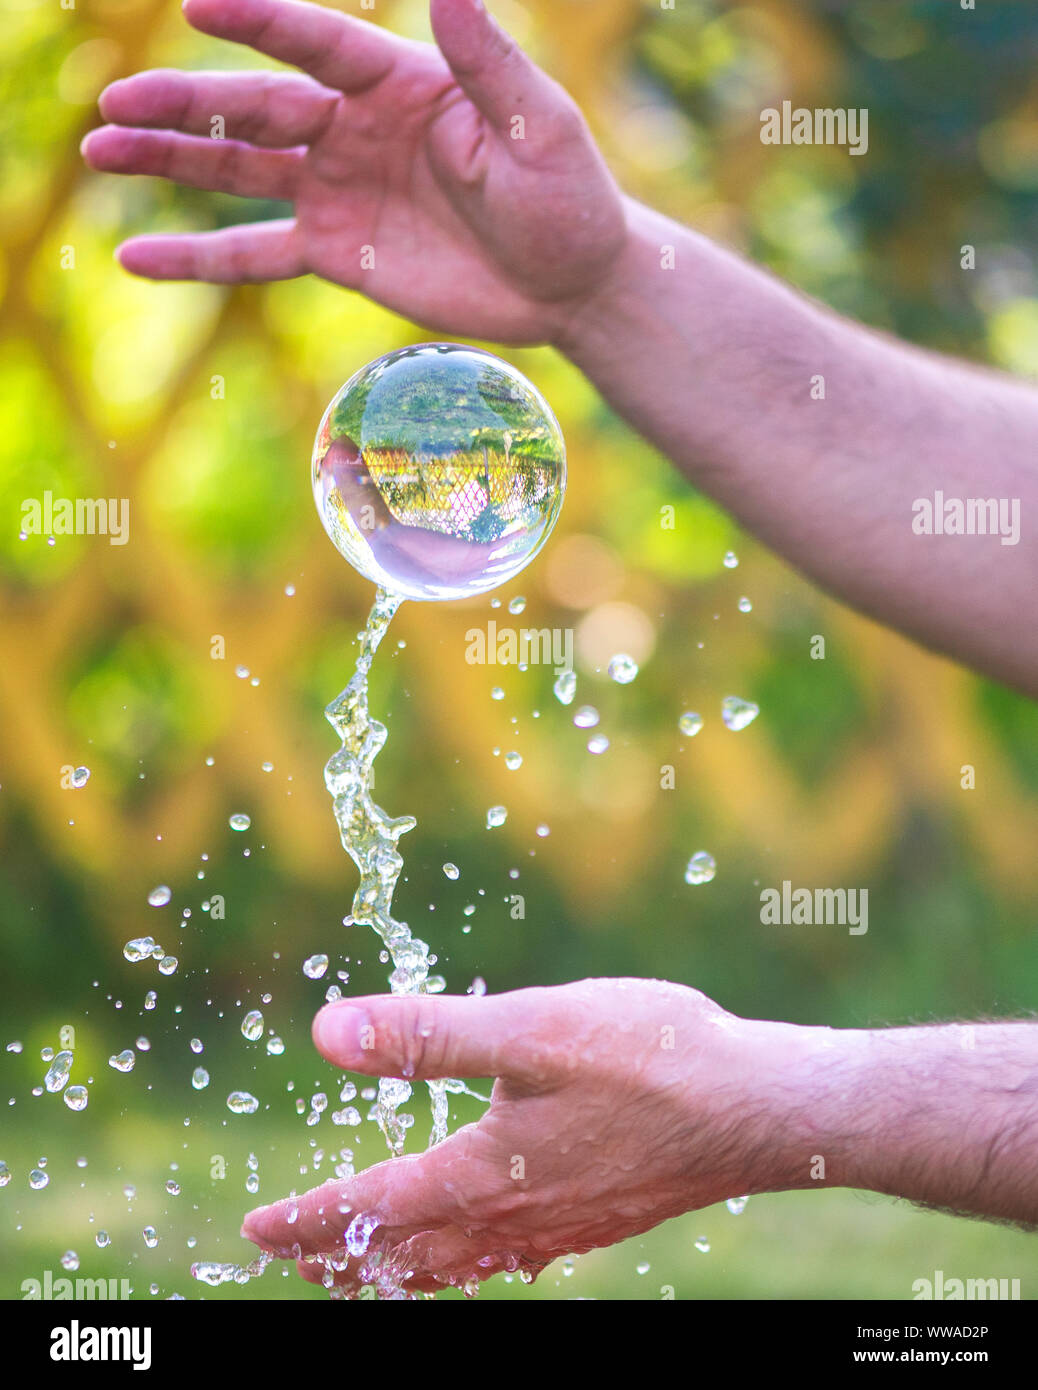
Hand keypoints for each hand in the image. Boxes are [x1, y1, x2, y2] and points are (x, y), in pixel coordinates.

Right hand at [80, 0, 627, 344]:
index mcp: (402, 84)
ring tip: (99, 150)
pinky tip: (139, 255)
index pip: (316, 45)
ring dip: (170, 161)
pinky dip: (199, 257)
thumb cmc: (568, 197)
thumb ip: (488, 64)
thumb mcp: (538, 129)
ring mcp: (339, 191)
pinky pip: (255, 254)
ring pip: (240, 171)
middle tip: (114, 99)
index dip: (258, 25)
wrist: (571, 285)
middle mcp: (356, 129)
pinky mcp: (336, 254)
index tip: (196, 5)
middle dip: (185, 103)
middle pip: (256, 107)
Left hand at [240, 978, 847, 1294]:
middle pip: (402, 1257)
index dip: (306, 1218)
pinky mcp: (594, 1219)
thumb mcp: (530, 1029)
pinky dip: (458, 1265)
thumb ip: (427, 1034)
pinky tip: (476, 1247)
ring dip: (394, 1267)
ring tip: (362, 1264)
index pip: (368, 1209)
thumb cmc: (651, 1057)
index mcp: (483, 1174)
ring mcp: (557, 1228)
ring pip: (452, 1268)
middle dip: (337, 1257)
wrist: (757, 1109)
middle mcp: (512, 1217)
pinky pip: (503, 1262)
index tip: (256, 1227)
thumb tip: (326, 1032)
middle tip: (290, 1254)